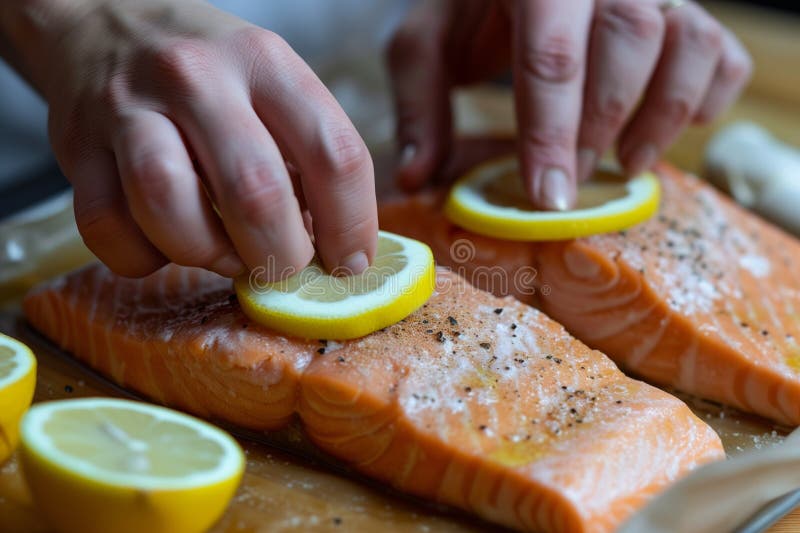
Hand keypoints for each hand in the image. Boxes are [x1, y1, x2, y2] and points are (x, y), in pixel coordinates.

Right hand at [0, 0, 377, 278]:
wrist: (103, 20)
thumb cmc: (208, 70)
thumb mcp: (270, 82)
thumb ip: (305, 153)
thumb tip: (336, 247)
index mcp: (264, 61)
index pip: (332, 153)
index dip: (351, 224)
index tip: (350, 262)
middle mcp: (197, 76)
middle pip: (254, 191)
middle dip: (281, 254)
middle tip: (284, 267)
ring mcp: (128, 107)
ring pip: (170, 205)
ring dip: (208, 255)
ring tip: (226, 256)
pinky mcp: (75, 145)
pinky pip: (107, 226)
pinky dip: (142, 256)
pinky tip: (164, 243)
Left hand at [387, 0, 751, 209]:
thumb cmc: (469, 10)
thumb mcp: (427, 48)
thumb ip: (420, 108)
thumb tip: (417, 179)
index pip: (549, 55)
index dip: (551, 132)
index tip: (549, 196)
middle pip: (627, 42)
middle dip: (601, 125)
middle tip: (573, 180)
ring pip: (688, 41)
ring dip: (663, 114)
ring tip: (627, 163)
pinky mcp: (688, 10)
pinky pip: (722, 53)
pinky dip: (708, 98)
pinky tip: (670, 128)